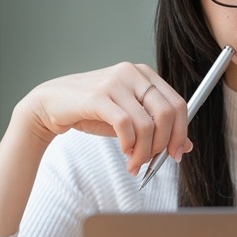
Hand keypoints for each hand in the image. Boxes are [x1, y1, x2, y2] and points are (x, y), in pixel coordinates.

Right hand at [19, 62, 192, 174]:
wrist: (51, 105)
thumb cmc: (92, 111)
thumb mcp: (130, 119)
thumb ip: (156, 128)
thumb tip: (186, 146)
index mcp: (145, 74)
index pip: (177, 103)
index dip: (181, 132)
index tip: (175, 155)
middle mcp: (132, 73)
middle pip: (167, 113)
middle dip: (163, 144)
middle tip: (153, 162)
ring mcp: (115, 82)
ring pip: (147, 123)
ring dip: (144, 151)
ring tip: (134, 163)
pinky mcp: (97, 96)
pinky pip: (125, 125)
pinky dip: (129, 145)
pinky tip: (124, 152)